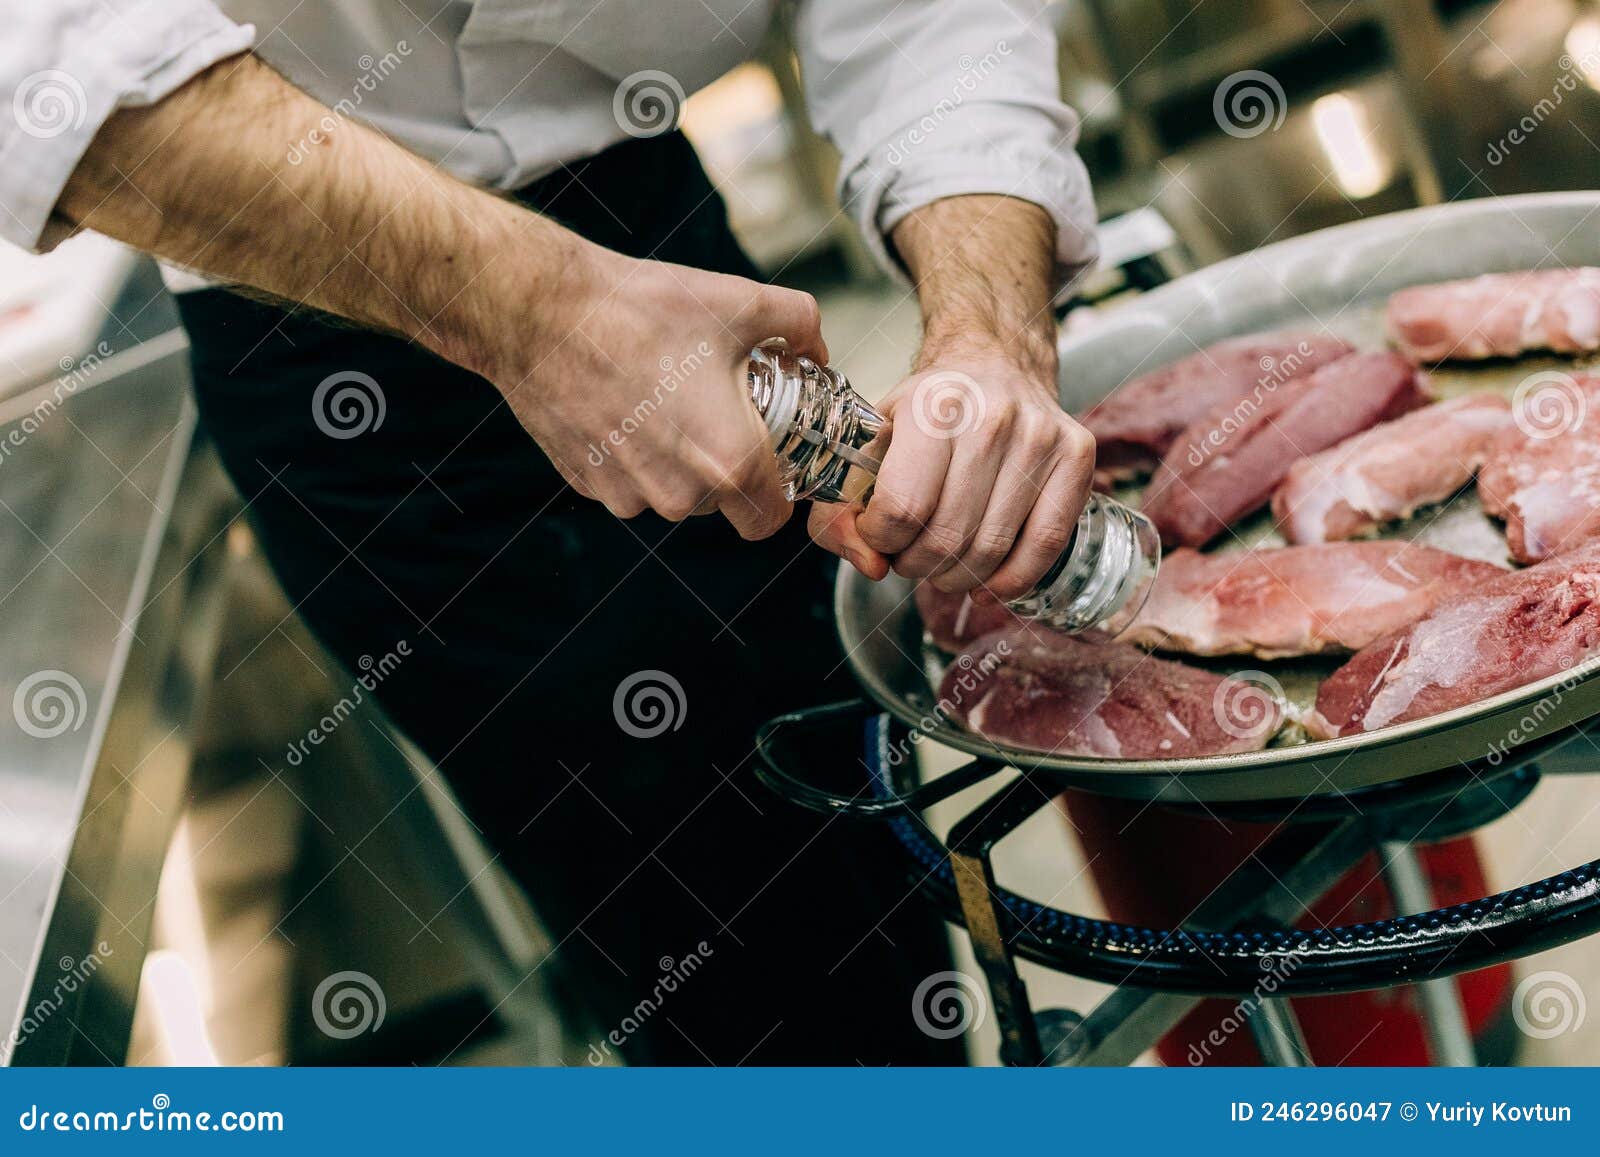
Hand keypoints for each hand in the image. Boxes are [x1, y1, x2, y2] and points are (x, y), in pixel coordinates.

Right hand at [484, 245, 826, 538]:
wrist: (542, 313)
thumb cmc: (641, 309)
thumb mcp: (741, 302)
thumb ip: (801, 324)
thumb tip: (816, 347)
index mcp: (729, 462)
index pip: (771, 518)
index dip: (778, 492)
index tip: (770, 458)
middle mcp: (679, 494)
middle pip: (722, 504)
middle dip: (726, 466)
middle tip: (715, 410)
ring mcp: (628, 495)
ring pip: (674, 494)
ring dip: (679, 461)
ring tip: (666, 398)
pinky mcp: (588, 485)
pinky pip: (630, 482)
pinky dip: (635, 455)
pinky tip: (626, 404)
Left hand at [809, 346, 1093, 598]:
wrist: (992, 362)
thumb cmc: (926, 411)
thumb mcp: (869, 441)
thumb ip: (843, 509)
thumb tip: (870, 565)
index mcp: (933, 404)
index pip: (902, 507)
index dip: (880, 539)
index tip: (878, 533)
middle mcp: (993, 416)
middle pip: (947, 536)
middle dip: (916, 564)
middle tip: (909, 557)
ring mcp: (1041, 436)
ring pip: (992, 549)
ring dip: (957, 576)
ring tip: (942, 565)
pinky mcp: (1076, 456)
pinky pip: (1046, 544)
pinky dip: (1011, 580)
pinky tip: (987, 583)